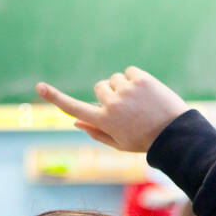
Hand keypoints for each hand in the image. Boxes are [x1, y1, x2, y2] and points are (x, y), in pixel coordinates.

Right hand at [35, 67, 188, 152]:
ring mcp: (126, 90)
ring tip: (141, 103)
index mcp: (103, 122)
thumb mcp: (120, 144)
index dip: (55, 98)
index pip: (73, 108)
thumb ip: (95, 132)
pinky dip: (135, 79)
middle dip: (108, 94)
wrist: (176, 134)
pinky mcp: (140, 79)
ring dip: (123, 86)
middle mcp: (111, 105)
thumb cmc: (146, 141)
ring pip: (114, 79)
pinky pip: (129, 72)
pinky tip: (147, 93)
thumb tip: (75, 121)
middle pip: (99, 88)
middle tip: (128, 108)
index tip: (40, 86)